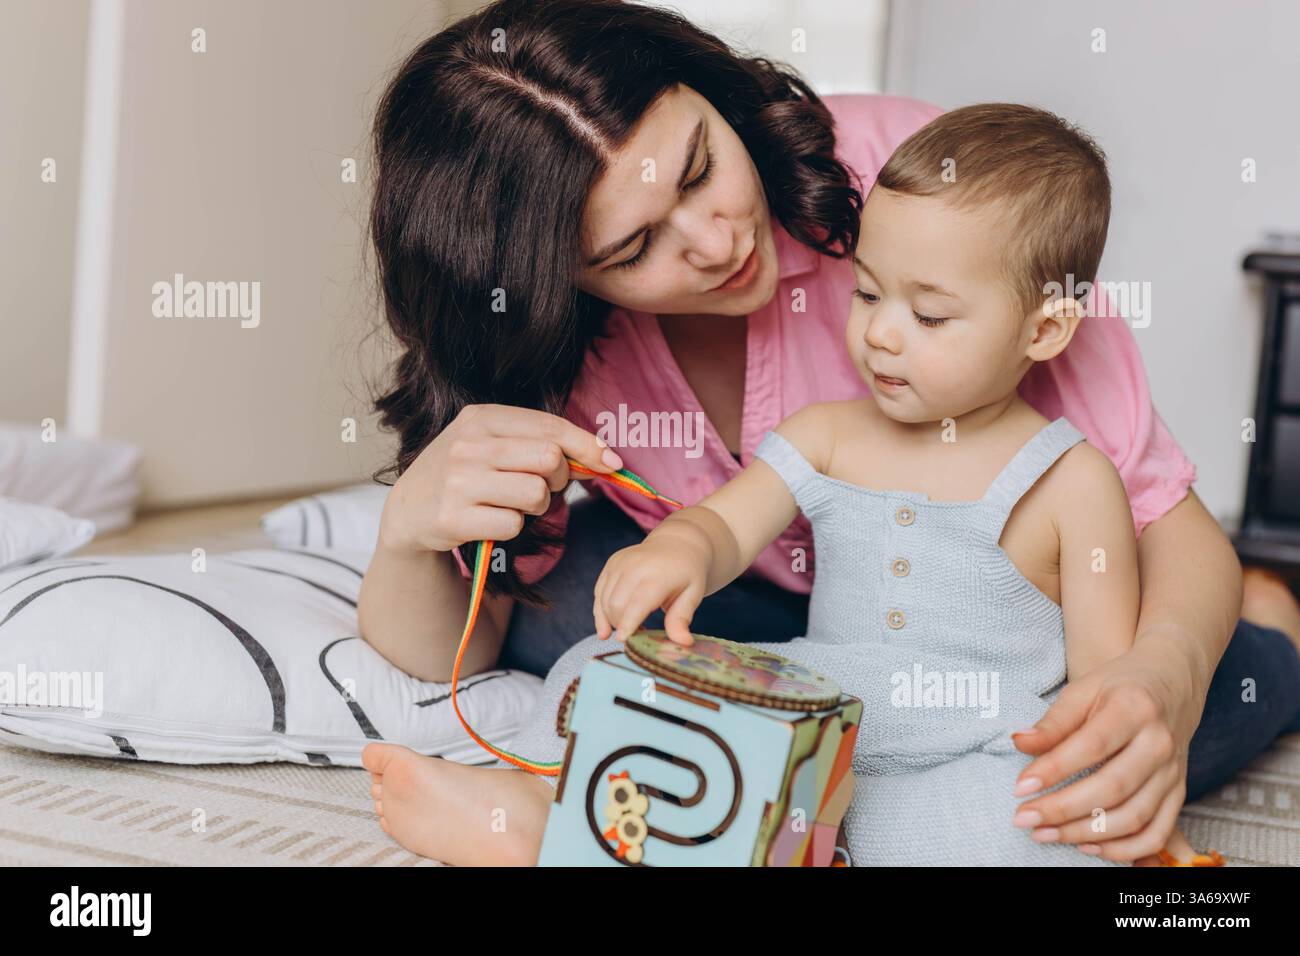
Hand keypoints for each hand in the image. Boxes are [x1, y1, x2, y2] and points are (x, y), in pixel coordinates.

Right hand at [377, 403, 622, 554]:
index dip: (587, 445)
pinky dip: (512, 528)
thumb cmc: (463, 474)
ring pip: (535, 494)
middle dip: (559, 479)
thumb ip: (540, 444)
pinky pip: (513, 525)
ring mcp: (459, 480)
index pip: (549, 426)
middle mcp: (468, 444)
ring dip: (536, 507)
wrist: (408, 511)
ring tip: (512, 504)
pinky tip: (490, 521)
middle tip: (543, 487)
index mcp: (481, 417)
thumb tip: (605, 457)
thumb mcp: (492, 445)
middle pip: (549, 459)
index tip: (612, 462)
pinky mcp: (453, 516)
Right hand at [593, 534, 709, 646]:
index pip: (638, 602)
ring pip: (604, 600)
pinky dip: (602, 610)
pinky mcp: (611, 563)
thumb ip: (682, 618)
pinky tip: (611, 622)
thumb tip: (683, 643)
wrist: (677, 543)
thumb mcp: (692, 595)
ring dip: (612, 619)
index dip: (628, 623)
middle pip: (616, 604)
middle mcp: (635, 565)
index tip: (624, 640)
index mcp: (658, 574)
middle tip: (639, 634)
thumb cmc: (687, 573)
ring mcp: (620, 562)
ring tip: (632, 625)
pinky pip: (599, 592)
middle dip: (621, 625)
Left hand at [1009, 634, 1201, 860]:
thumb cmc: (1120, 686)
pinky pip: (1157, 833)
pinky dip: (1123, 849)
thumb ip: (1054, 721)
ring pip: (1133, 817)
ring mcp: (1173, 772)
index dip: (1054, 770)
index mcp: (1134, 709)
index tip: (1020, 787)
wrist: (1174, 684)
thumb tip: (1019, 743)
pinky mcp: (1179, 793)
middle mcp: (1159, 744)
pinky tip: (1086, 846)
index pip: (1091, 746)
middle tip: (1024, 818)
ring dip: (1086, 833)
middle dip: (1063, 809)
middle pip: (1112, 787)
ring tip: (1045, 834)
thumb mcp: (1084, 689)